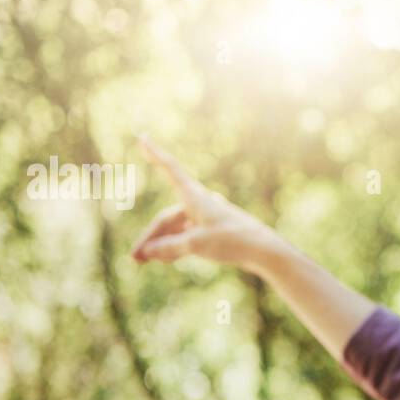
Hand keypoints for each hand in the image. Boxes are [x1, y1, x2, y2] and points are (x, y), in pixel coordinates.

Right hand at [131, 135, 280, 271]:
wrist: (264, 250)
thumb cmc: (231, 241)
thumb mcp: (195, 245)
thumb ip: (169, 248)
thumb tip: (148, 252)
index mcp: (195, 196)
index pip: (170, 170)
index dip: (155, 154)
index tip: (143, 137)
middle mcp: (199, 203)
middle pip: (167, 218)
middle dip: (151, 238)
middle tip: (135, 258)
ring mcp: (207, 217)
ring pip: (177, 229)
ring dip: (162, 245)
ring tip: (145, 262)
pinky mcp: (214, 231)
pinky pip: (188, 236)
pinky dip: (176, 246)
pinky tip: (166, 260)